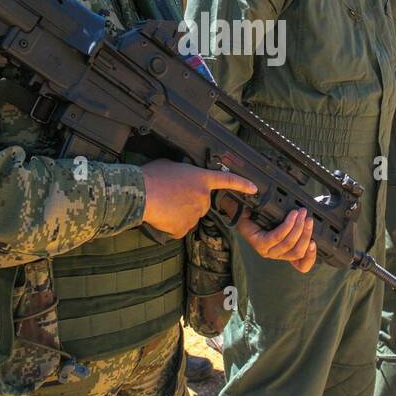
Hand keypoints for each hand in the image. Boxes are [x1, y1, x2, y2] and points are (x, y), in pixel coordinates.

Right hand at [140, 160, 256, 238]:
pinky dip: (171, 227)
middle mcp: (203, 197)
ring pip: (188, 218)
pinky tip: (162, 218)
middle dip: (188, 204)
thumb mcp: (171, 165)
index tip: (255, 189)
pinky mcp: (184, 228)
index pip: (227, 180)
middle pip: (200, 204)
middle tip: (170, 198)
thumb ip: (184, 173)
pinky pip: (179, 230)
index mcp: (201, 179)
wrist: (141, 193)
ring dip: (178, 215)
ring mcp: (195, 214)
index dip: (242, 184)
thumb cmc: (152, 176)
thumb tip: (181, 177)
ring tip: (163, 206)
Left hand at [238, 207, 315, 272]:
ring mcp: (267, 251)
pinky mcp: (260, 244)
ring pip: (289, 244)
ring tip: (301, 213)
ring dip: (298, 227)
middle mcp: (276, 255)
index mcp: (284, 253)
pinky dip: (288, 225)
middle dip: (306, 234)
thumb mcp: (283, 224)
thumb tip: (311, 222)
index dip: (311, 257)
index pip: (301, 265)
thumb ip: (296, 227)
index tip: (314, 243)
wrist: (244, 211)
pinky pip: (278, 236)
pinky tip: (292, 216)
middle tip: (309, 219)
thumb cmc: (265, 217)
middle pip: (297, 251)